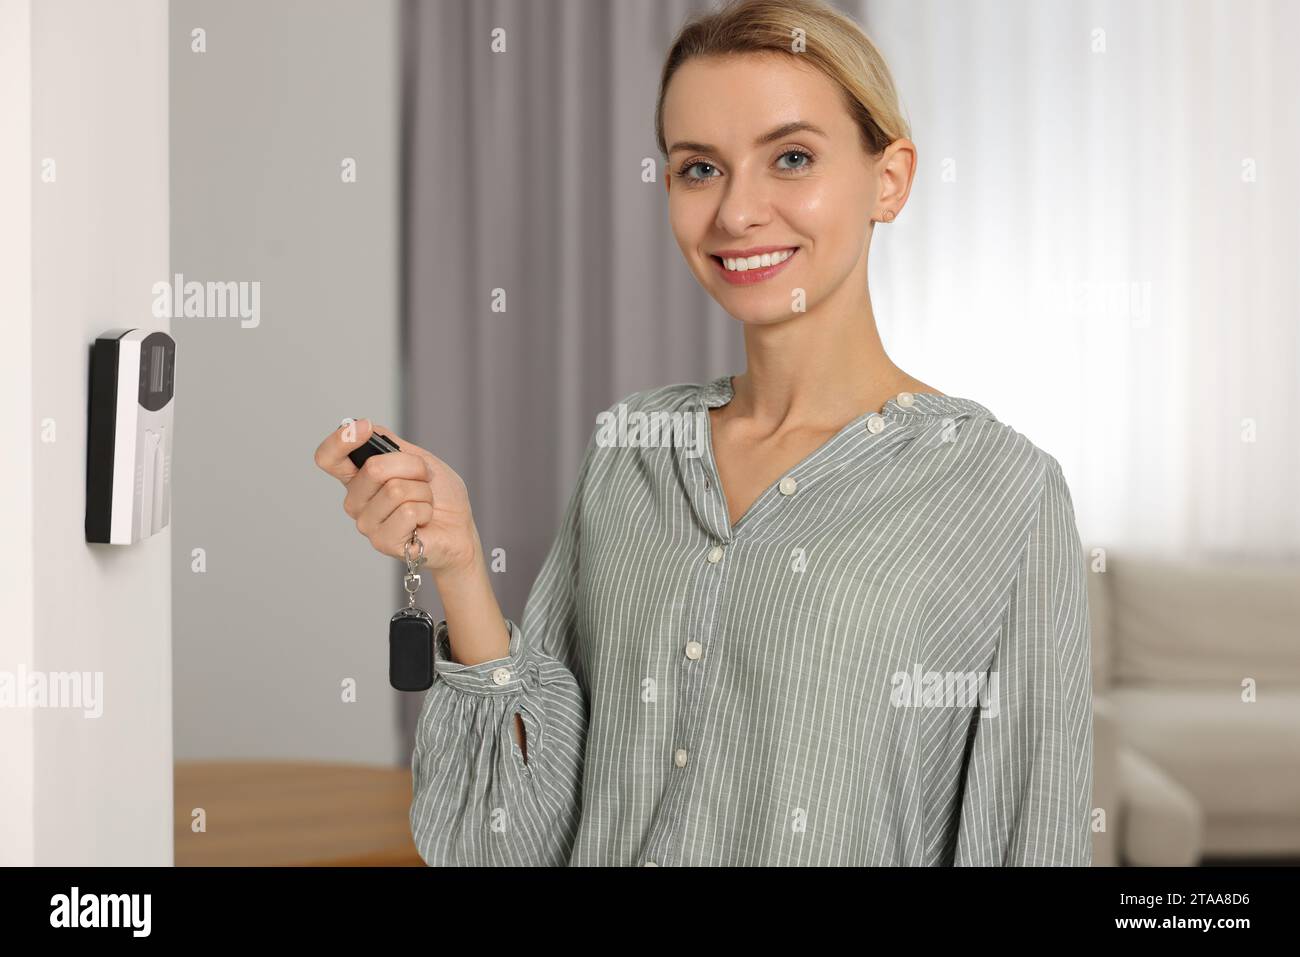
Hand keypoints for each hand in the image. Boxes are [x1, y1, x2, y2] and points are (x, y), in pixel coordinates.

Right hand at [313, 417, 479, 575]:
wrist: (459, 528)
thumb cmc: (439, 496)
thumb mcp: (418, 459)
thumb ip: (391, 445)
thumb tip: (366, 426)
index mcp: (358, 477)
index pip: (328, 457)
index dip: (341, 440)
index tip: (365, 427)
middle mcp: (356, 501)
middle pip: (374, 468)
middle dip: (413, 467)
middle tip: (423, 480)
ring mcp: (366, 523)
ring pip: (396, 490)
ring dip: (422, 492)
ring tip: (424, 503)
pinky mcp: (382, 541)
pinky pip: (408, 511)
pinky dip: (425, 510)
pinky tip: (423, 521)